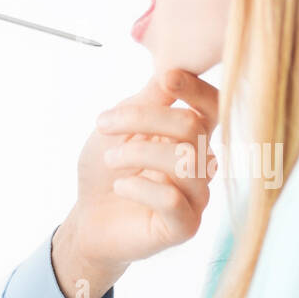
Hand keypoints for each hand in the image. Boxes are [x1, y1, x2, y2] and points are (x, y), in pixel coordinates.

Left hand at [55, 70, 219, 297]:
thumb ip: (144, 103)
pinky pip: (173, 200)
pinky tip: (121, 186)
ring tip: (110, 159)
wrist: (87, 217)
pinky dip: (141, 187)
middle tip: (104, 124)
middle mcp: (201, 164)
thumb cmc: (104, 170)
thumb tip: (171, 70)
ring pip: (185, 162)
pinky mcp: (185, 226)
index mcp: (189, 137)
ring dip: (138, 153)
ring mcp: (197, 197)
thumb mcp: (116, 129)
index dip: (196, 89)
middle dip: (143, 119)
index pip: (211, 106)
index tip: (167, 77)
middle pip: (192, 127)